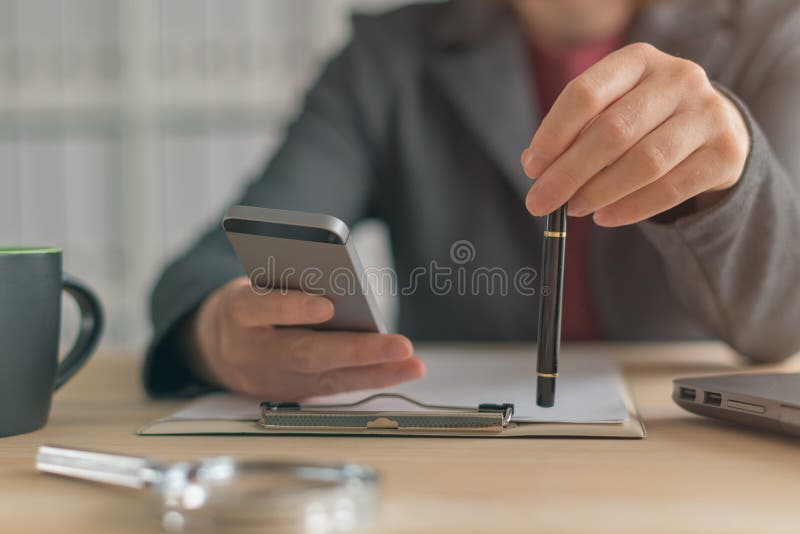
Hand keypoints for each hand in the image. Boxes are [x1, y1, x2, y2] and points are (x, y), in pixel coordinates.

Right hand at [190, 277, 424, 399]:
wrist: (215, 346)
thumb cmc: (250, 302)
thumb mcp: (256, 283)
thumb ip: (287, 285)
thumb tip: (342, 284)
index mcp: (236, 313)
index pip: (259, 308)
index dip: (292, 307)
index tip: (326, 304)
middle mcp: (250, 352)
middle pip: (304, 354)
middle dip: (356, 350)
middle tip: (399, 345)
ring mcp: (269, 381)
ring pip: (324, 378)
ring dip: (374, 372)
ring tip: (412, 363)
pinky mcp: (288, 395)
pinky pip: (332, 389)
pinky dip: (368, 380)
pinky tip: (400, 371)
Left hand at [521, 42, 749, 224]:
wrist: (714, 132)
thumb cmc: (645, 122)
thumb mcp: (612, 111)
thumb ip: (575, 133)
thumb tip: (535, 166)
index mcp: (639, 59)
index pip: (586, 93)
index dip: (554, 133)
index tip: (532, 168)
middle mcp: (678, 78)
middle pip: (612, 130)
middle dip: (569, 172)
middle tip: (540, 202)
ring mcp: (707, 113)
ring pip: (644, 161)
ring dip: (600, 191)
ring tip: (573, 209)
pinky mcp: (725, 152)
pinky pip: (671, 188)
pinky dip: (632, 208)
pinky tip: (605, 217)